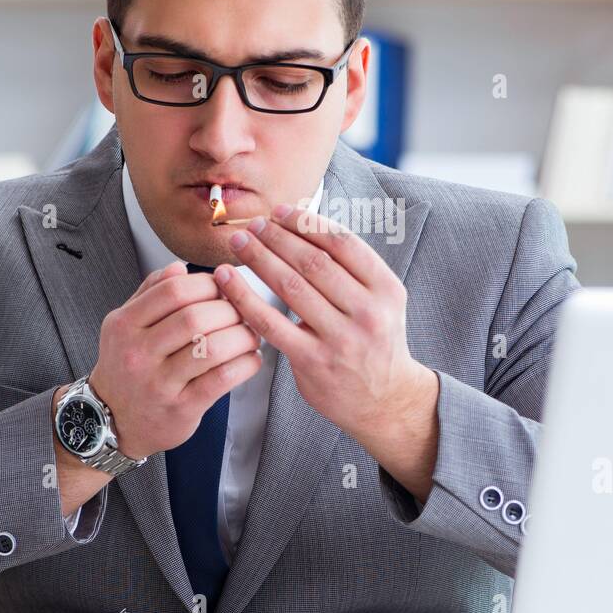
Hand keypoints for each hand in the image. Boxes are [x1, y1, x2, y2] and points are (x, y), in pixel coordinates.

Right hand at [88, 261, 262, 460]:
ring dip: (242, 336)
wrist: (112, 421)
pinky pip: (222, 379)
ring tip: (250, 334)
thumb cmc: (127, 367)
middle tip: (243, 312)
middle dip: (229, 310)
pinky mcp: (181, 408)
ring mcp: (158, 384)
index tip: (223, 288)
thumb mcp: (126, 326)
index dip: (208, 284)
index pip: (174, 291)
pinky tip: (251, 358)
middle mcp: (137, 353)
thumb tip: (180, 267)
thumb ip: (150, 293)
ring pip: (212, 348)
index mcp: (124, 325)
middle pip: (195, 317)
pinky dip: (245, 364)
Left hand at [211, 206, 434, 448]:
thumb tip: (305, 225)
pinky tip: (227, 279)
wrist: (385, 400)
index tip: (281, 212)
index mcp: (386, 289)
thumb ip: (351, 270)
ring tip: (240, 243)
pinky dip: (244, 297)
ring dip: (259, 258)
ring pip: (291, 287)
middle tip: (254, 224)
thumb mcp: (382, 301)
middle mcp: (368, 312)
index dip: (307, 223)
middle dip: (277, 237)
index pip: (342, 243)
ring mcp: (341, 339)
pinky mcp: (314, 361)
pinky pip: (271, 323)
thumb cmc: (375, 342)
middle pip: (313, 261)